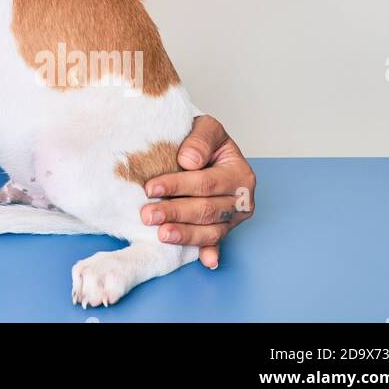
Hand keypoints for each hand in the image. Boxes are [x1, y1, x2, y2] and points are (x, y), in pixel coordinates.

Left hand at [140, 114, 255, 268]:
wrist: (206, 148)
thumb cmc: (205, 140)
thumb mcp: (206, 127)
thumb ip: (200, 139)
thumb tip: (189, 160)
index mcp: (239, 173)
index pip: (206, 183)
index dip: (178, 186)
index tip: (151, 188)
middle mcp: (241, 199)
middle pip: (207, 210)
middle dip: (175, 213)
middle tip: (147, 215)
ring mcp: (233, 218)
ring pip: (211, 231)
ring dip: (185, 235)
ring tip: (162, 235)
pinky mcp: (224, 229)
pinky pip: (217, 243)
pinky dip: (211, 253)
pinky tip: (206, 262)